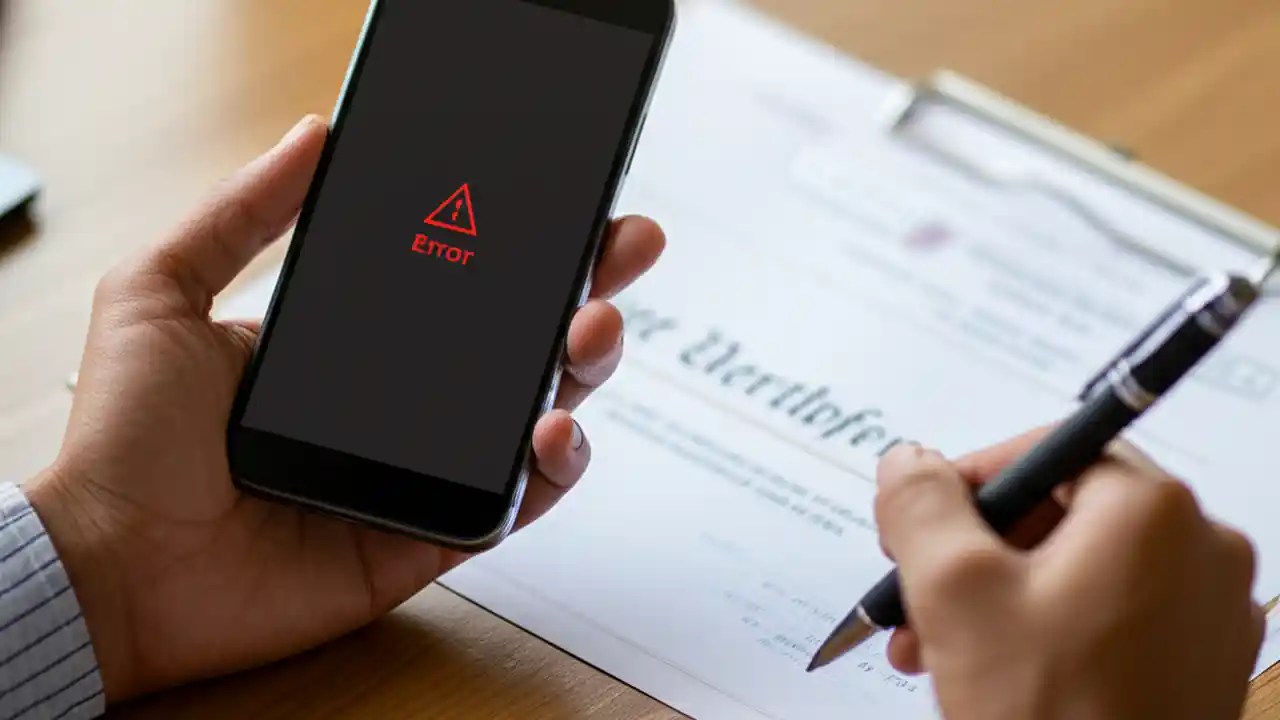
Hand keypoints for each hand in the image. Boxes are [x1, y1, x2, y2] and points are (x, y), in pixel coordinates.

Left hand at [25, 115, 665, 701]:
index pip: (461, 289)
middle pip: (519, 346)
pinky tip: (555, 429)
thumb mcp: (165, 289)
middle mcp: (400, 408)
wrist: (112, 563)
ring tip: (591, 329)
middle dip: (584, 293)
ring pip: (532, 418)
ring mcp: (419, 474)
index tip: (570, 208)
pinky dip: (551, 472)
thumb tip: (315, 135)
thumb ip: (243, 212)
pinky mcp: (427, 540)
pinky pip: (510, 506)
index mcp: (355, 347)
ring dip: (581, 370)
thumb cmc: (125, 437)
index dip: (523, 250)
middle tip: (621, 249)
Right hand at [874, 434, 1263, 719]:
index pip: (1049, 448)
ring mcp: (1208, 610)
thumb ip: (920, 504)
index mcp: (1152, 511)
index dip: (972, 479)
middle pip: (1062, 511)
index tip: (923, 518)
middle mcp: (1201, 548)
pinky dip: (1047, 625)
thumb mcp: (953, 592)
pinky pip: (1110, 613)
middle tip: (917, 587)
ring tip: (935, 643)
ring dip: (997, 594)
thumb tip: (907, 460)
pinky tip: (991, 665)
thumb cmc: (1050, 716)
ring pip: (1079, 567)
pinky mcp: (1198, 661)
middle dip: (974, 550)